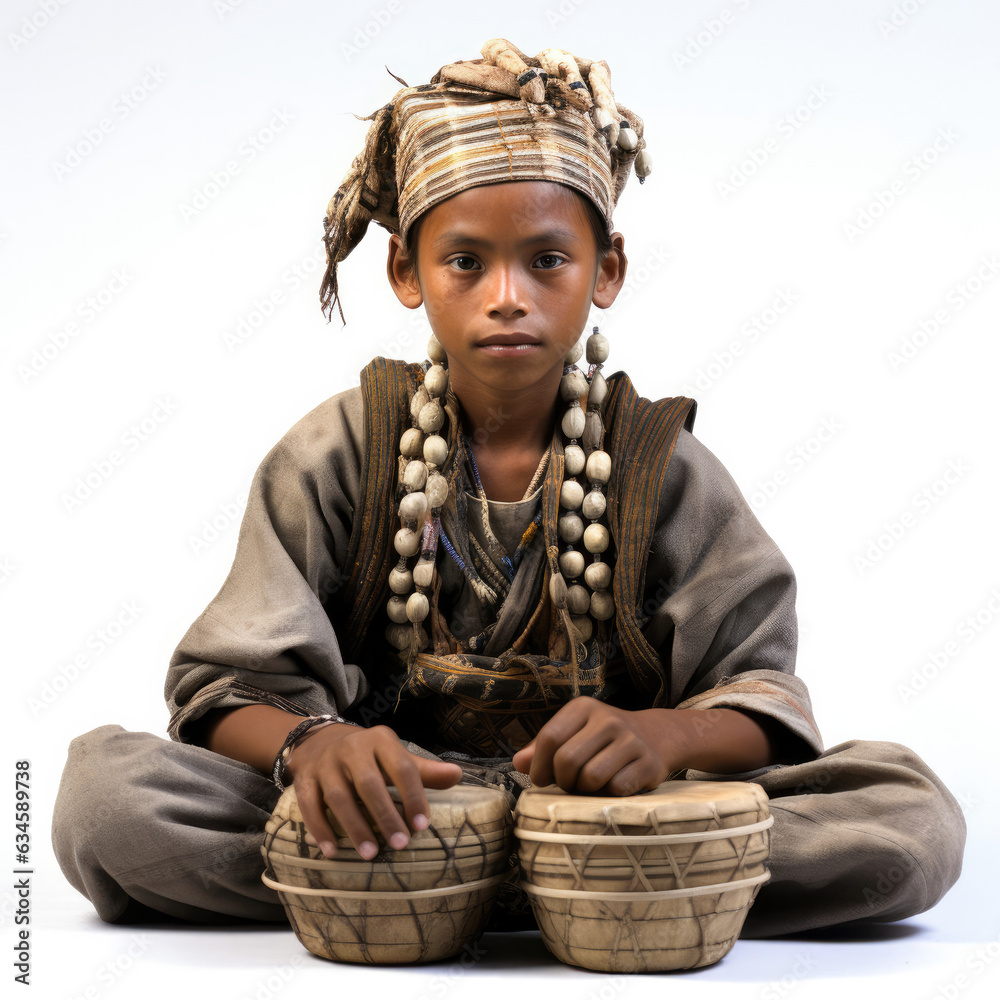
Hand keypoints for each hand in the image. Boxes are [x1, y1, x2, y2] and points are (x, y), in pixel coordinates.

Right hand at [284, 723, 462, 860]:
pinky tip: (332, 852)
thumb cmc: (369, 756)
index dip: (414, 796)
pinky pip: (309, 805)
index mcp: (380, 740)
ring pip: (339, 796)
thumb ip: (424, 770)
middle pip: (369, 783)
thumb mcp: (396, 756)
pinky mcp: (305, 779)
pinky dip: (320, 829)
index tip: (422, 825)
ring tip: (370, 854)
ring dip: (354, 826)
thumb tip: (458, 775)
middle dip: (385, 815)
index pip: (401, 767)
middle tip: (400, 844)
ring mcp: (326, 764)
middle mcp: (352, 749)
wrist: (319, 740)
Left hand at [512, 697, 679, 795]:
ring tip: (589, 784)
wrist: (656, 736)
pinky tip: (612, 785)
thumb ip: (543, 747)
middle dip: (563, 781)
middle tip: (569, 784)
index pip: (549, 738)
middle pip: (567, 761)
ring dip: (585, 790)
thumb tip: (517, 763)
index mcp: (583, 708)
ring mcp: (631, 740)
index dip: (539, 765)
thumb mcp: (573, 732)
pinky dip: (609, 795)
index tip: (541, 779)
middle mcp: (607, 719)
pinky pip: (616, 789)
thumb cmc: (603, 739)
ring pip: (591, 777)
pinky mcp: (648, 763)